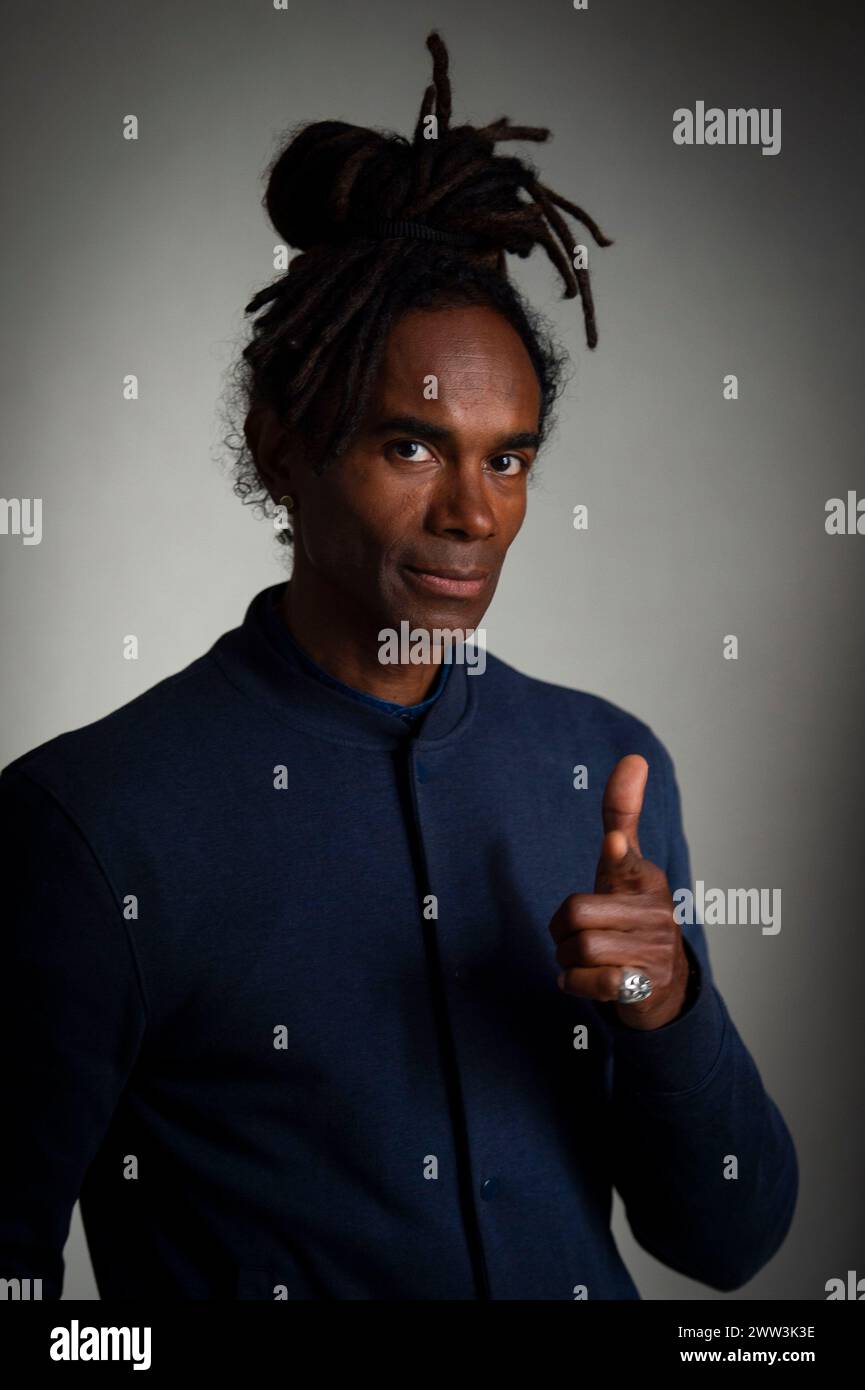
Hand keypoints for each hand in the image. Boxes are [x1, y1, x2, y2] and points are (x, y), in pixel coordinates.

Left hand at [548, 754, 688, 1029]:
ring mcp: (654, 950)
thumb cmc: (631, 915)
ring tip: (586, 961)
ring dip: (568, 961)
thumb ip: (622, 816)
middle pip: (574, 914)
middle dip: (561, 932)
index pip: (626, 858)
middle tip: (575, 938)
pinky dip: (578, 985)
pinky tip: (587, 981)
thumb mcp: (623, 867)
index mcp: (645, 879)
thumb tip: (634, 758)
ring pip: (579, 949)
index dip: (617, 852)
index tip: (612, 844)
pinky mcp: (646, 985)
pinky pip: (592, 982)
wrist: (663, 986)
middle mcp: (655, 912)